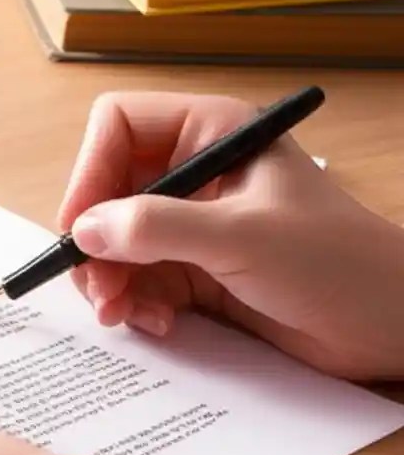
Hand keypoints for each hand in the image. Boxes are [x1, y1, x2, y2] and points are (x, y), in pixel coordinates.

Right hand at [57, 91, 403, 380]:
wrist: (389, 328)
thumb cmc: (337, 264)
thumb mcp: (241, 238)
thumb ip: (157, 229)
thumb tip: (86, 230)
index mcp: (211, 134)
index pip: (119, 126)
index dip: (90, 172)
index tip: (81, 227)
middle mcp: (195, 172)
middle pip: (106, 190)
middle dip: (96, 242)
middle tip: (99, 289)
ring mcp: (193, 223)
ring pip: (114, 241)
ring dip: (110, 280)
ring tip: (124, 314)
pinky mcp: (195, 270)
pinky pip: (137, 279)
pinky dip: (134, 303)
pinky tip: (156, 323)